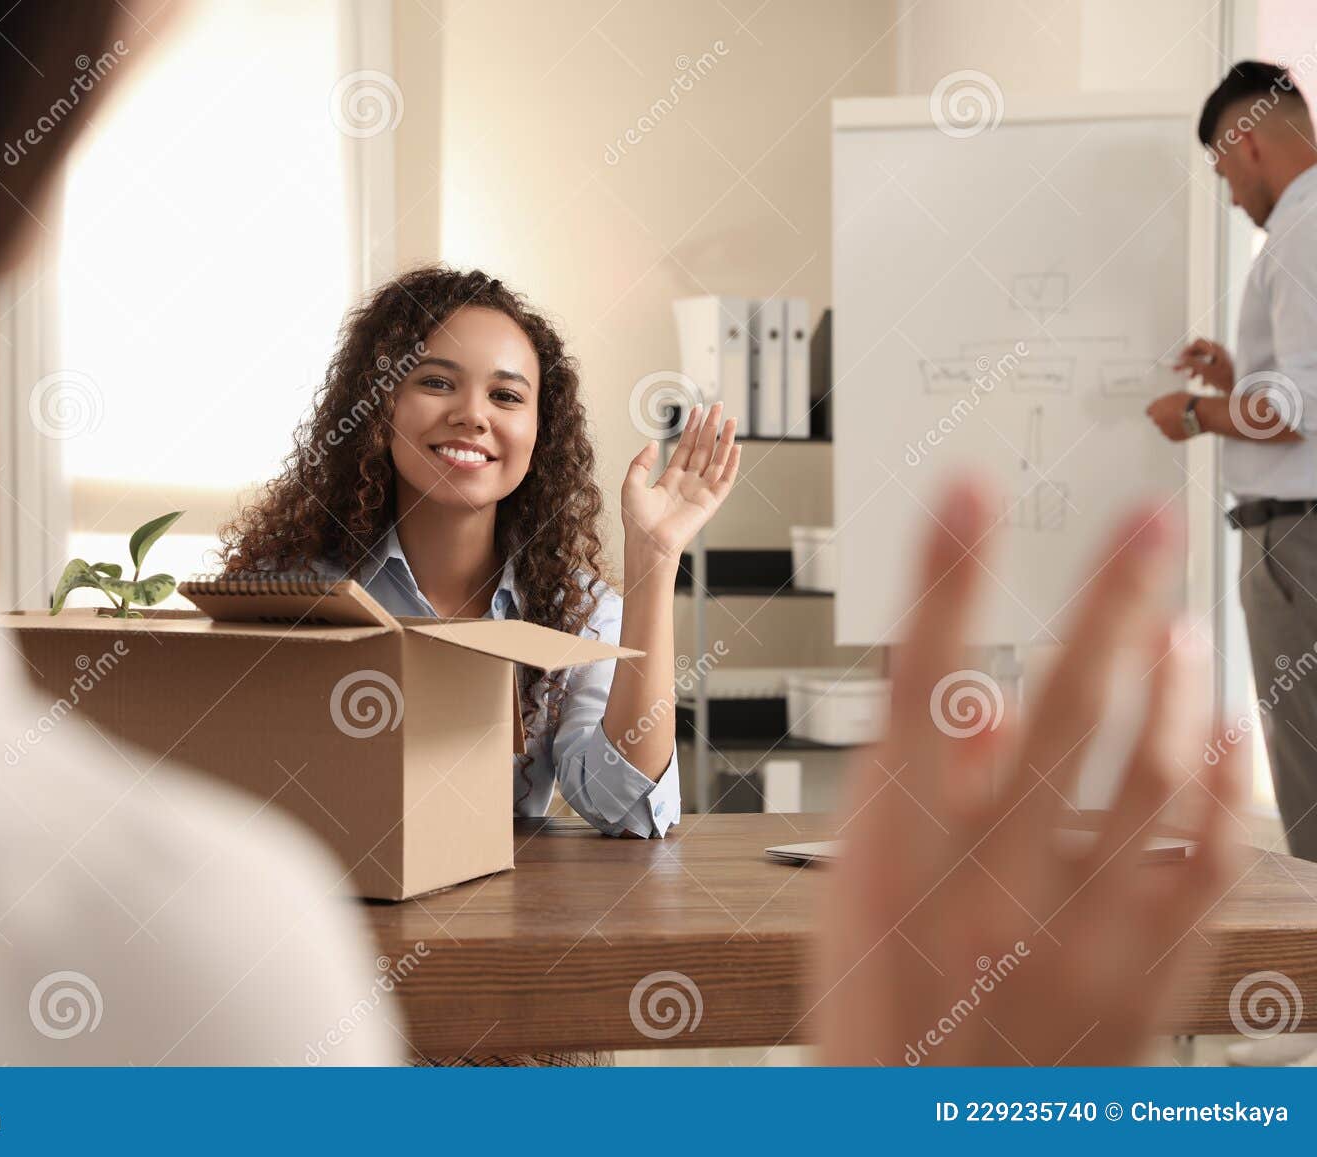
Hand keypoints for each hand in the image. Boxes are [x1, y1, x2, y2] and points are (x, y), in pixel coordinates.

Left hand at [621, 403, 739, 569]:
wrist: (648, 544)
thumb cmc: (637, 522)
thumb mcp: (631, 484)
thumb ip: (640, 462)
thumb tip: (651, 443)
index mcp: (670, 479)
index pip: (686, 447)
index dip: (692, 428)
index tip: (698, 410)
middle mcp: (688, 483)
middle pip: (703, 449)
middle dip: (710, 427)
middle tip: (717, 406)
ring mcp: (701, 492)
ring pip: (717, 460)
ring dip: (724, 439)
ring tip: (730, 419)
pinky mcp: (711, 502)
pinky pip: (726, 480)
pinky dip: (732, 464)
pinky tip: (736, 447)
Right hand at [816, 480, 1247, 1065]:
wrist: (931, 1132)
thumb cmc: (885, 1008)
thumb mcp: (857, 891)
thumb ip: (915, 787)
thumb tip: (989, 701)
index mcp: (900, 856)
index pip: (921, 687)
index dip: (947, 579)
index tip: (970, 492)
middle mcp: (990, 884)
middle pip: (1064, 711)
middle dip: (1105, 599)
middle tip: (1141, 523)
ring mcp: (1075, 931)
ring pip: (1149, 775)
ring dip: (1172, 679)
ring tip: (1177, 615)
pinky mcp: (1141, 973)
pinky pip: (1204, 864)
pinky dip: (1223, 784)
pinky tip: (1226, 728)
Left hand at [1145, 390, 1197, 440]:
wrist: (1200, 413)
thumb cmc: (1189, 402)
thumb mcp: (1174, 396)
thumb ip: (1166, 403)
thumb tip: (1165, 406)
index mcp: (1155, 408)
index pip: (1149, 411)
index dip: (1156, 411)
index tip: (1161, 411)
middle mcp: (1156, 420)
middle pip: (1158, 420)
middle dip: (1164, 419)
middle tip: (1176, 416)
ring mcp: (1163, 430)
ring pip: (1165, 428)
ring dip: (1172, 426)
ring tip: (1185, 421)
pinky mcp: (1171, 438)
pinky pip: (1173, 435)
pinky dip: (1178, 432)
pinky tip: (1187, 427)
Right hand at [1173, 338, 1232, 391]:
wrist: (1241, 388)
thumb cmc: (1226, 379)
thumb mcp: (1204, 370)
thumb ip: (1191, 363)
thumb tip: (1182, 358)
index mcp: (1216, 349)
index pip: (1198, 343)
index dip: (1187, 350)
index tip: (1180, 358)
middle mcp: (1219, 352)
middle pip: (1199, 352)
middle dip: (1189, 362)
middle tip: (1179, 368)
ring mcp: (1221, 359)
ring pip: (1203, 361)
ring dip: (1195, 369)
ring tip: (1191, 378)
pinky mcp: (1222, 367)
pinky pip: (1209, 367)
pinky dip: (1203, 374)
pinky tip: (1203, 383)